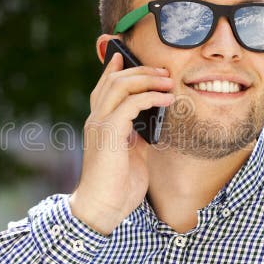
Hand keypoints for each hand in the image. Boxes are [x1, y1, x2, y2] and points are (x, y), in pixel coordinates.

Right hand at [69, 52, 174, 235]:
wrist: (103, 208)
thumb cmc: (118, 186)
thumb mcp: (132, 154)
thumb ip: (138, 135)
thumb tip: (154, 121)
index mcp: (99, 123)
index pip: (104, 87)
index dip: (114, 69)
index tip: (125, 55)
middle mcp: (96, 119)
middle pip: (113, 80)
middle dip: (140, 70)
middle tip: (163, 71)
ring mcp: (100, 124)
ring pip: (120, 86)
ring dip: (147, 79)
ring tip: (168, 81)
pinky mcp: (109, 132)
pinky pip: (130, 104)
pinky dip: (150, 97)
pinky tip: (165, 99)